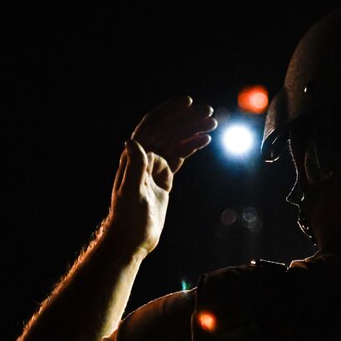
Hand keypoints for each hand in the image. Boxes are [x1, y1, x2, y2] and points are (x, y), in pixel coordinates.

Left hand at [105, 96, 216, 256]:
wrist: (133, 239)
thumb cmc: (128, 218)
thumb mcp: (131, 193)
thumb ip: (134, 167)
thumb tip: (132, 142)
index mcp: (134, 156)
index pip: (152, 126)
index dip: (169, 112)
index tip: (187, 102)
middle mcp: (144, 157)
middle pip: (168, 130)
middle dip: (187, 119)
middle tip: (209, 111)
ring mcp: (155, 167)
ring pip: (177, 142)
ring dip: (193, 130)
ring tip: (213, 123)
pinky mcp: (164, 178)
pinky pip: (180, 156)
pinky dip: (192, 147)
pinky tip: (204, 140)